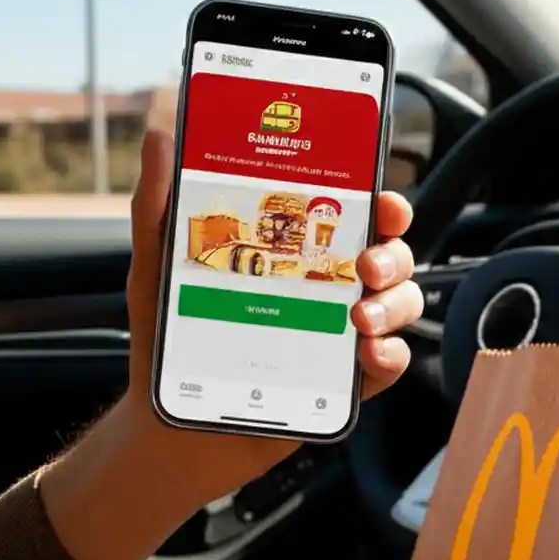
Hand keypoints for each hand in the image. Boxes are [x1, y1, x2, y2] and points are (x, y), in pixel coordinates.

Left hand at [122, 129, 423, 487]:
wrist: (169, 425)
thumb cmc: (168, 341)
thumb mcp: (160, 266)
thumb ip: (159, 203)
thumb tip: (161, 134)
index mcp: (295, 253)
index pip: (354, 216)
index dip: (382, 204)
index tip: (382, 199)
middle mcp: (327, 287)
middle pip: (390, 255)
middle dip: (394, 253)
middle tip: (367, 265)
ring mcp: (340, 335)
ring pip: (399, 304)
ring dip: (394, 304)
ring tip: (358, 319)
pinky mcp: (344, 383)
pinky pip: (388, 363)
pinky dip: (388, 355)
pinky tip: (366, 354)